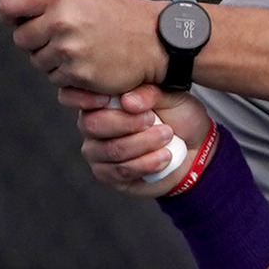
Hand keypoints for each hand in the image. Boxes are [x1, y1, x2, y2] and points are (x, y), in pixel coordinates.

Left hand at [0, 0, 166, 93]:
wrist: (157, 40)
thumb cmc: (123, 14)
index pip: (9, 5)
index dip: (8, 14)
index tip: (11, 18)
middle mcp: (61, 21)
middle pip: (20, 38)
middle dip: (35, 39)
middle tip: (59, 35)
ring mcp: (69, 50)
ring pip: (37, 61)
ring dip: (52, 59)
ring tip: (80, 47)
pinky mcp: (79, 75)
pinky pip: (56, 80)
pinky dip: (68, 75)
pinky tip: (88, 62)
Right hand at [61, 83, 212, 198]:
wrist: (196, 146)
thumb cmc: (177, 116)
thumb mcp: (170, 96)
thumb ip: (149, 93)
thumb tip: (127, 101)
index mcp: (99, 99)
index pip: (73, 96)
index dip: (85, 97)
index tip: (112, 97)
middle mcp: (91, 125)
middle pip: (93, 125)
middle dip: (127, 123)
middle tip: (153, 119)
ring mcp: (97, 152)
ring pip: (111, 150)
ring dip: (143, 144)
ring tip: (167, 136)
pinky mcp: (108, 175)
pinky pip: (121, 171)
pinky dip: (146, 163)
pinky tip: (165, 156)